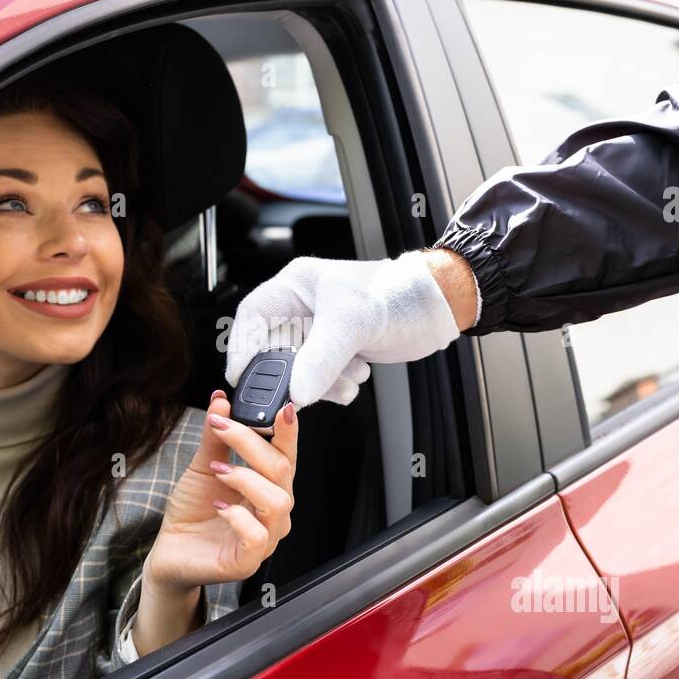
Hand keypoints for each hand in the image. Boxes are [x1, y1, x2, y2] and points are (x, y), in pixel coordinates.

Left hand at [143, 389, 298, 598]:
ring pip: (277, 502)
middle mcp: (273, 511)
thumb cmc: (194, 511)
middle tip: (221, 428)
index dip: (289, 431)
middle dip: (251, 443)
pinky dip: (237, 515)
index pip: (287, 454)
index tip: (281, 407)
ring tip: (217, 470)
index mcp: (269, 486)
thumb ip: (215, 436)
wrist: (171, 551)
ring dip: (245, 478)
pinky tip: (218, 506)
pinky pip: (258, 536)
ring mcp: (265, 538)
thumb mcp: (203, 467)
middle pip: (282, 471)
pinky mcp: (248, 560)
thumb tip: (221, 401)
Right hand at [224, 250, 466, 407]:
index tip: (241, 377)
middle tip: (297, 392)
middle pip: (274, 349)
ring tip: (347, 378)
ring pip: (299, 370)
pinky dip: (336, 386)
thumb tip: (296, 392)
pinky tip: (355, 377)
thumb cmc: (399, 294)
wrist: (437, 309)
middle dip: (290, 374)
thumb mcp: (353, 323)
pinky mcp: (338, 352)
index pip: (253, 316)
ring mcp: (321, 333)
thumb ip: (320, 358)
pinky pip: (321, 379)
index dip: (242, 347)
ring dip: (320, 383)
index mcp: (297, 286)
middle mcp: (304, 309)